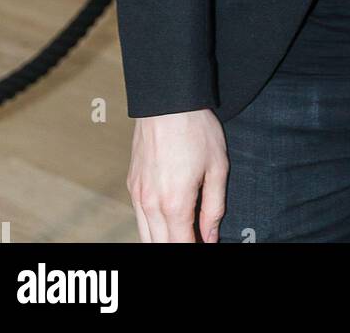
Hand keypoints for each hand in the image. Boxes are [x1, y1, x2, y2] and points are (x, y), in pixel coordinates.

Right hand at [127, 109, 228, 242]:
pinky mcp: (132, 183)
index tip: (206, 247)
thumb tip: (210, 238)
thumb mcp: (217, 167)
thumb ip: (214, 207)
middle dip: (178, 247)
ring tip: (183, 235)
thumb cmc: (196, 129)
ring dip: (163, 241)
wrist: (167, 99)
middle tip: (196, 241)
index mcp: (175, 203)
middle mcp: (151, 204)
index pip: (181, 247)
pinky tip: (167, 222)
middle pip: (161, 246)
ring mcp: (138, 194)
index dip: (195, 250)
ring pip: (146, 236)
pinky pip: (140, 217)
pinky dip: (152, 228)